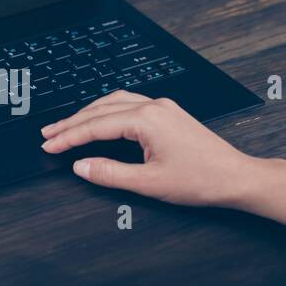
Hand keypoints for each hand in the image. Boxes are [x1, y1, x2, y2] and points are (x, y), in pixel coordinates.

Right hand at [39, 90, 255, 205]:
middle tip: (49, 134)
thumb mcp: (149, 183)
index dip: (69, 137)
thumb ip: (110, 173)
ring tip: (68, 126)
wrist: (235, 177)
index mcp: (147, 120)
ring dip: (88, 114)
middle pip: (101, 109)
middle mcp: (154, 107)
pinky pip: (129, 104)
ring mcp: (162, 108)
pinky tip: (100, 120)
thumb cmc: (201, 179)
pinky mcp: (168, 114)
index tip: (50, 145)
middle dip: (72, 122)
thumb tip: (82, 166)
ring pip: (114, 102)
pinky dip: (107, 111)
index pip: (96, 125)